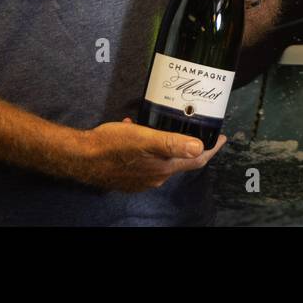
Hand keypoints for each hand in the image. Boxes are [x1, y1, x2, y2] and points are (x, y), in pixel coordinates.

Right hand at [71, 119, 225, 191]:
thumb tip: (199, 146)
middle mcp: (155, 177)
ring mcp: (141, 179)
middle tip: (191, 125)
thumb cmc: (112, 145)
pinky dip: (147, 147)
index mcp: (164, 168)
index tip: (221, 137)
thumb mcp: (144, 138)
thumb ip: (171, 143)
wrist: (81, 157)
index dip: (211, 149)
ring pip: (161, 159)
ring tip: (157, 123)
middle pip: (180, 160)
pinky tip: (135, 131)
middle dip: (187, 142)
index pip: (196, 160)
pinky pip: (145, 161)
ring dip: (163, 143)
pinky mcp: (128, 177)